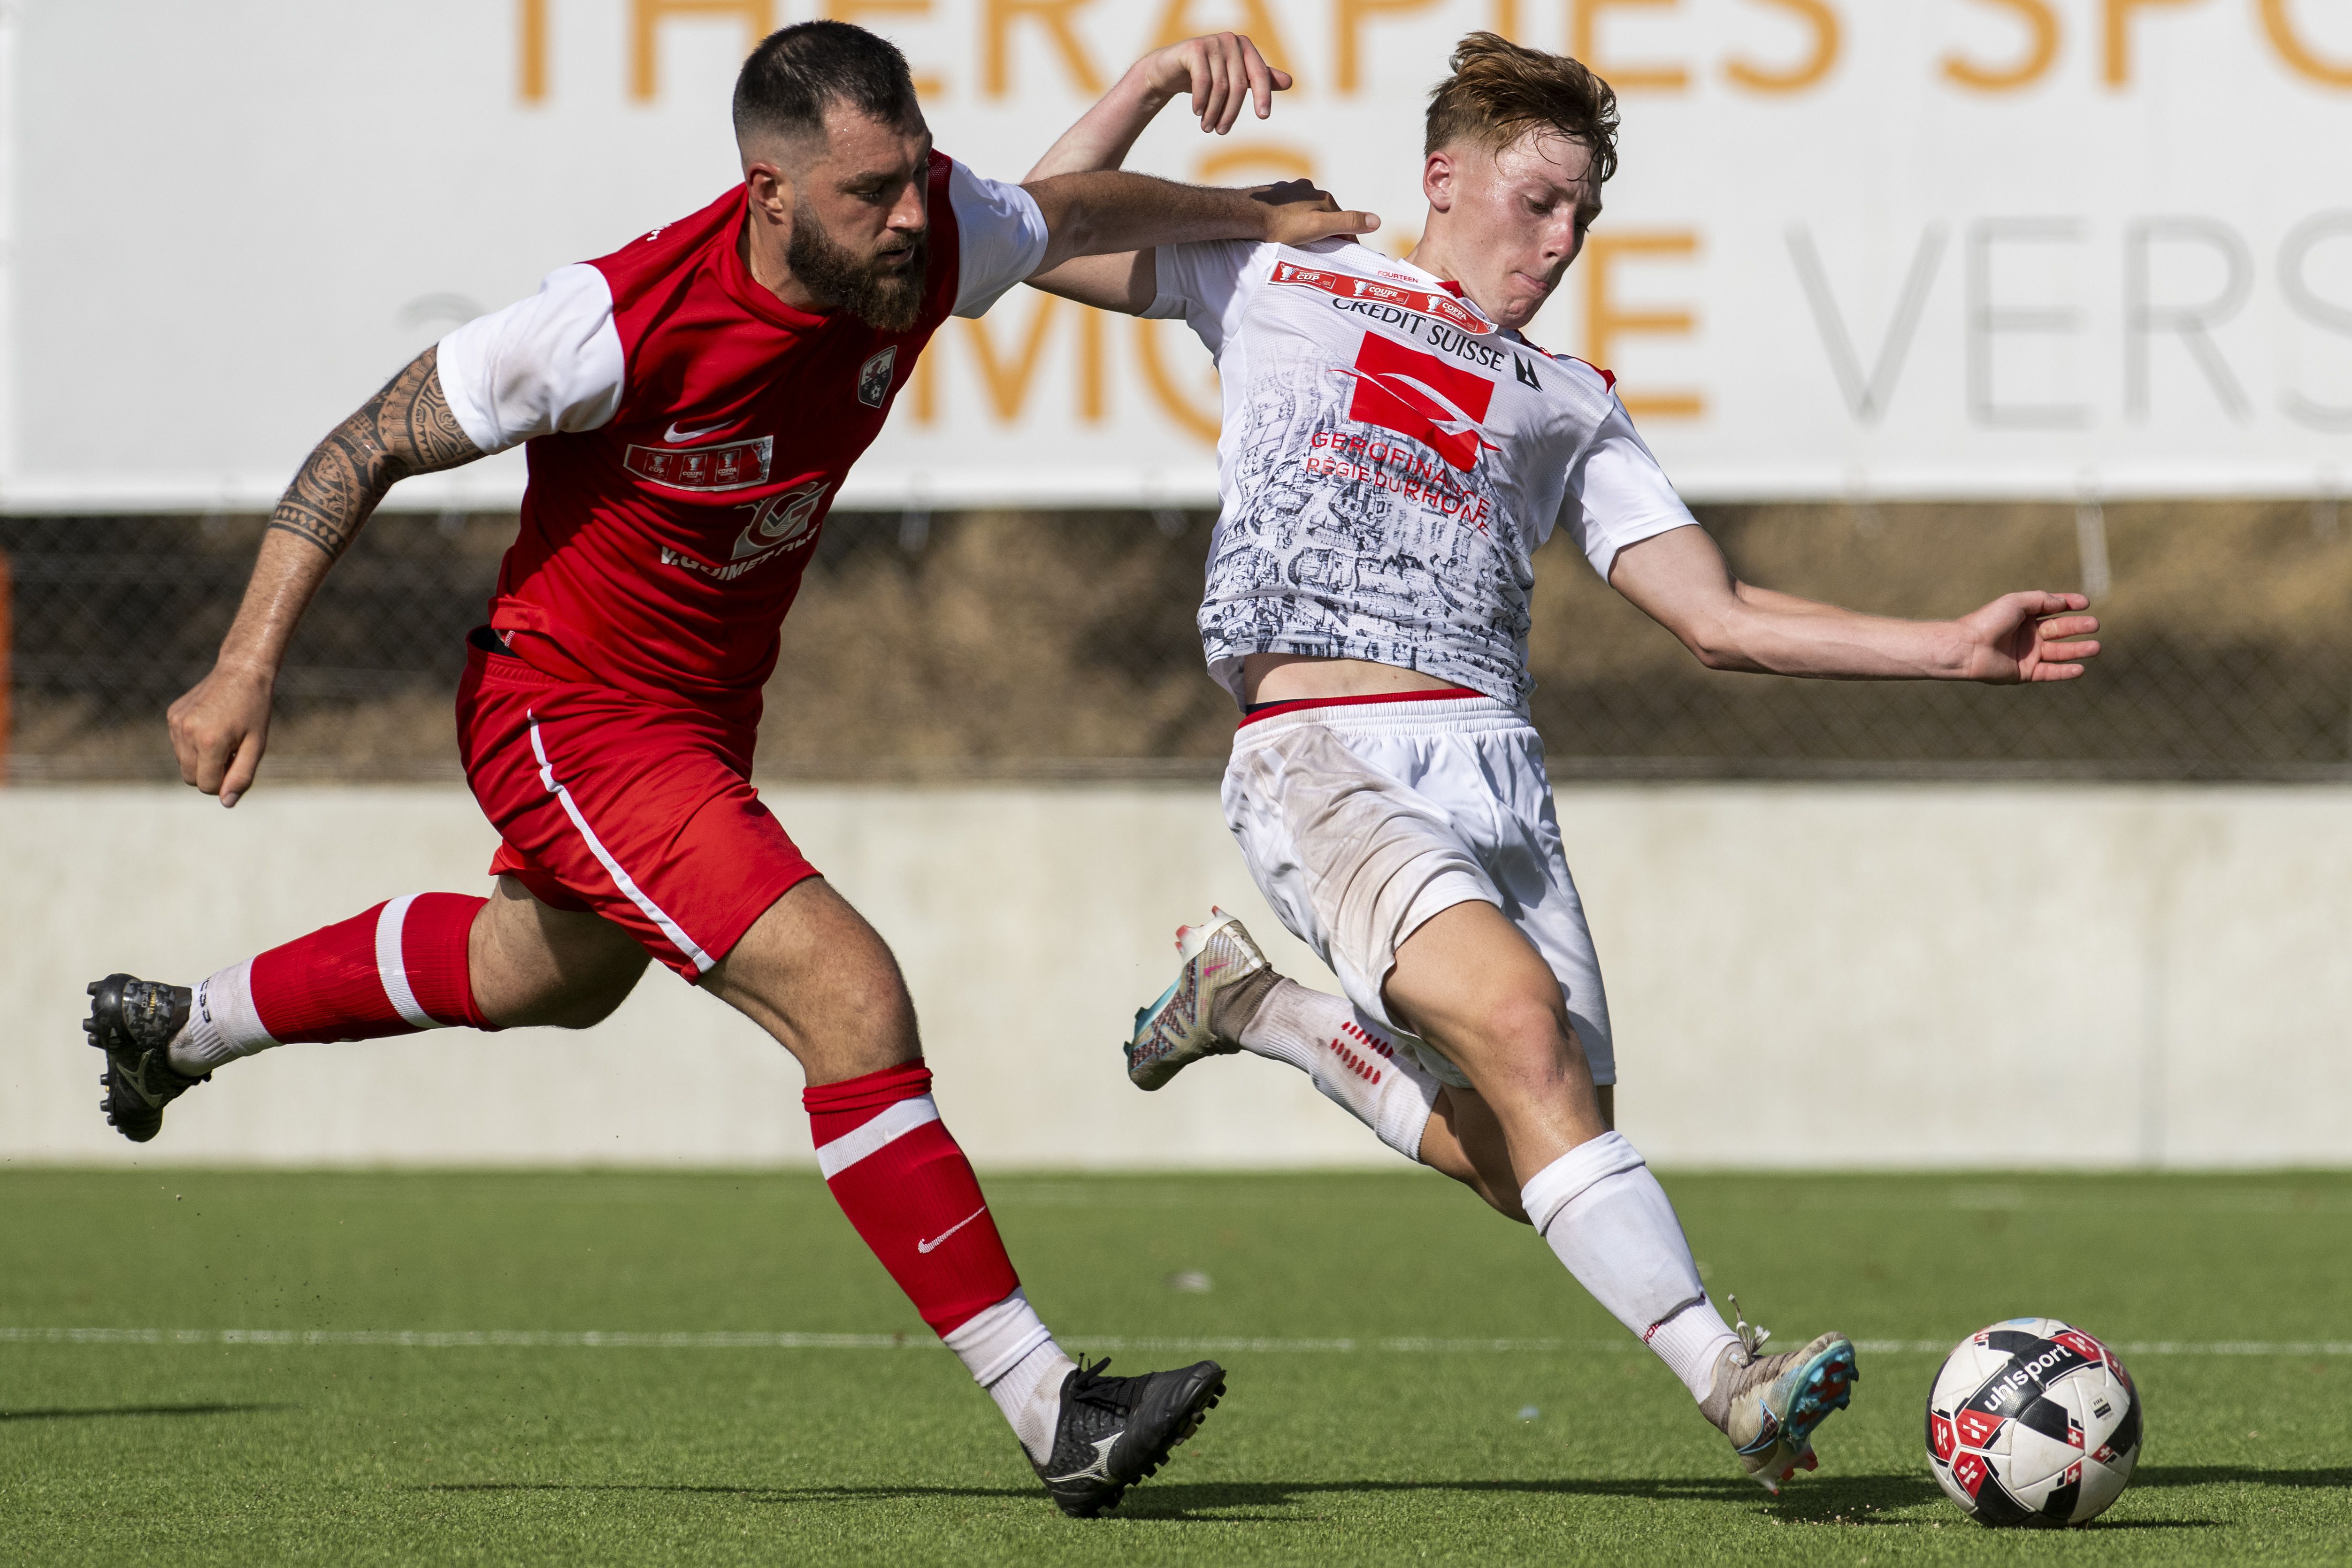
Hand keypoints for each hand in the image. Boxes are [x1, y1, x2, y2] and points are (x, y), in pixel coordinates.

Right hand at [167, 658, 275, 806]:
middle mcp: (186, 733)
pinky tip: (211, 725)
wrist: (241, 672)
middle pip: (191, 778)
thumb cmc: (254, 711)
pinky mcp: (172, 715)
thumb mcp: (256, 746)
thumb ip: (241, 776)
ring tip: (223, 737)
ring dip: (202, 759)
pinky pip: (178, 744)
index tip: (237, 765)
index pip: (206, 786)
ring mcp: (175, 723)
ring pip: (183, 763)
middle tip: (232, 752)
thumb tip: (226, 803)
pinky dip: (193, 744)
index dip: (223, 783)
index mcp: (209, 742)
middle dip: (211, 773)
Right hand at [1138, 32, 1289, 133]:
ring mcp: (1212, 42)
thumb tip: (1290, 81)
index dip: (1263, 95)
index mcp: (1245, 46)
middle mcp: (1231, 40)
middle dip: (1230, 112)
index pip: (1259, 74)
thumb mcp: (1234, 78)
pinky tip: (1197, 112)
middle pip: (1238, 84)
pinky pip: (1202, 81)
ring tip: (1207, 127)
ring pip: (1220, 86)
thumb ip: (1259, 79)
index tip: (1263, 116)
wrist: (1169, 70)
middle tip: (1221, 132)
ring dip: (1214, 112)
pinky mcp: (1194, 48)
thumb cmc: (1205, 76)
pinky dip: (1201, 100)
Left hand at [1253, 178, 1380, 245]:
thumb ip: (1346, 223)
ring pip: (1310, 211)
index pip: (1345, 222)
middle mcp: (1310, 190)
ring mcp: (1293, 191)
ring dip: (1312, 224)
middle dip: (1330, 231)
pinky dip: (1295, 219)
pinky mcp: (1277, 195)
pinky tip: (1287, 229)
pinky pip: (1292, 209)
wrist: (1246, 214)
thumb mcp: (1318, 227)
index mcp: (1325, 199)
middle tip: (1326, 252)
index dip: (1349, 240)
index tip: (1348, 257)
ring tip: (1306, 242)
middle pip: (1328, 216)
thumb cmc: (1281, 225)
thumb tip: (1376, 220)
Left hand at [1955, 592, 2101, 682]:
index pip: (2053, 609)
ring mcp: (2028, 654)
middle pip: (2060, 630)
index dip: (2069, 605)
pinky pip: (2050, 672)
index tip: (2086, 603)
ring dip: (2078, 650)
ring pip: (2059, 652)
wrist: (1968, 647)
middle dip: (2078, 627)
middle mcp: (2028, 635)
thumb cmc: (1988, 621)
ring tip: (2096, 647)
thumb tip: (2063, 603)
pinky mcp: (2025, 673)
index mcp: (2024, 616)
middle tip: (2095, 625)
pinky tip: (2080, 668)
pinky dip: (2065, 671)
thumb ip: (2041, 600)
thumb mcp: (2016, 602)